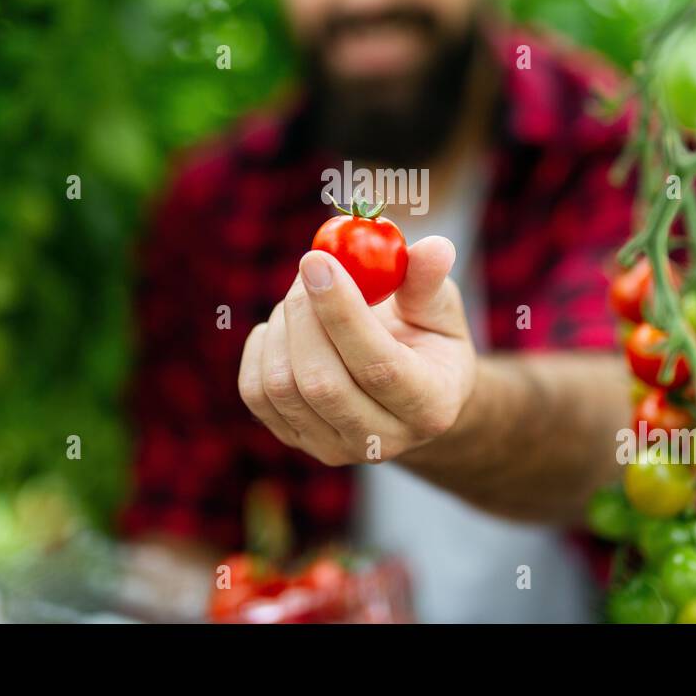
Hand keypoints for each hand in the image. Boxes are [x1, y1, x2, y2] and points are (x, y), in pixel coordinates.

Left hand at [238, 235, 475, 465]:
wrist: (406, 394)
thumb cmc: (426, 340)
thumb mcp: (440, 310)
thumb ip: (428, 282)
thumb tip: (433, 247)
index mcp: (430, 406)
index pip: (378, 367)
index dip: (342, 312)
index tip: (318, 260)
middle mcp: (381, 440)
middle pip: (321, 382)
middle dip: (305, 313)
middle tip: (312, 265)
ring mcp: (332, 448)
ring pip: (280, 385)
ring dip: (284, 324)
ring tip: (307, 296)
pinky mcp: (293, 440)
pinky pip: (255, 391)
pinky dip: (264, 346)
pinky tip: (290, 328)